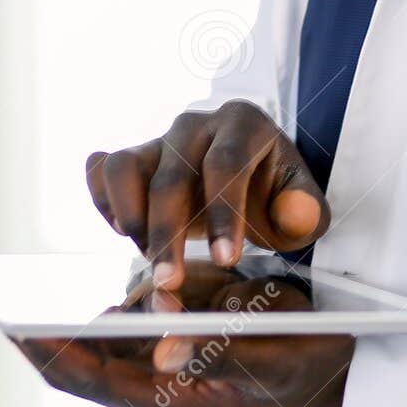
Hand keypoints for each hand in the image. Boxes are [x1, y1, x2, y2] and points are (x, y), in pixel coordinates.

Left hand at [13, 265, 353, 406]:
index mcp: (171, 402)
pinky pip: (157, 318)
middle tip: (50, 282)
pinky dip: (164, 294)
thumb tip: (166, 343)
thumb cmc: (314, 373)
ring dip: (140, 299)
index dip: (44, 348)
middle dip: (77, 316)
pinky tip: (192, 280)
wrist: (352, 389)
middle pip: (92, 352)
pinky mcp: (188, 352)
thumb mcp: (277, 355)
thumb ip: (222, 346)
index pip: (86, 376)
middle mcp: (160, 390)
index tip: (8, 319)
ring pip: (127, 326)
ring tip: (171, 285)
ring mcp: (173, 371)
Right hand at [87, 101, 328, 290]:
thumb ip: (305, 212)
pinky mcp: (133, 158)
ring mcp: (159, 140)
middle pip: (172, 174)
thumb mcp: (303, 209)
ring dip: (130, 215)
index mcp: (245, 125)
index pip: (227, 164)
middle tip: (169, 282)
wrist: (249, 182)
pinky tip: (125, 231)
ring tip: (147, 254)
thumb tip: (293, 213)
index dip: (224, 213)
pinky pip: (101, 170)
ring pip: (124, 165)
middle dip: (168, 232)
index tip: (226, 260)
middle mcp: (197, 125)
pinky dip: (104, 202)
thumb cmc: (275, 197)